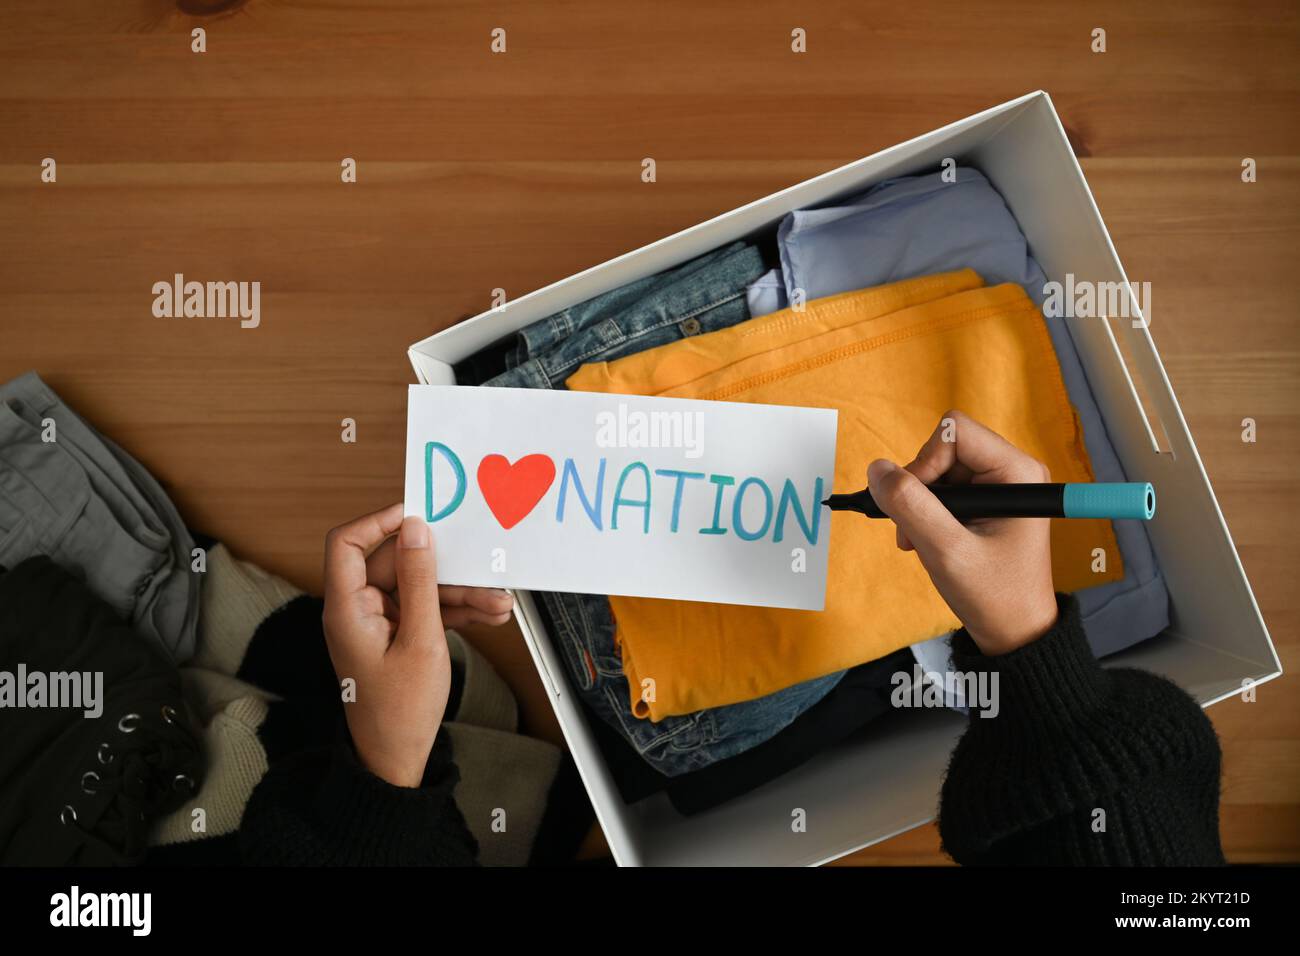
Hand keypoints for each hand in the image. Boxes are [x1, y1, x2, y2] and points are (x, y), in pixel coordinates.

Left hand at [321, 502, 514, 786]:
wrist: (397, 759)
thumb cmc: (400, 709)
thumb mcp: (421, 640)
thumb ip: (421, 581)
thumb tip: (416, 530)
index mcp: (347, 608)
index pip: (348, 543)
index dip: (380, 521)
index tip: (419, 513)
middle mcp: (358, 609)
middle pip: (397, 564)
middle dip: (444, 568)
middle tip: (483, 566)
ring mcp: (379, 621)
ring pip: (419, 588)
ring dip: (460, 594)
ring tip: (499, 603)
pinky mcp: (397, 633)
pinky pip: (426, 608)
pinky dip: (455, 612)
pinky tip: (490, 615)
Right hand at [866, 411, 1057, 654]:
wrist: (1014, 632)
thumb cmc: (993, 595)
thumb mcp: (946, 550)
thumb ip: (910, 506)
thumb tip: (877, 469)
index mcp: (1017, 472)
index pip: (955, 432)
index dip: (925, 461)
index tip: (916, 503)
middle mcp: (1010, 470)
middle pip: (942, 447)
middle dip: (918, 486)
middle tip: (912, 529)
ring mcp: (997, 485)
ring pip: (936, 469)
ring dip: (917, 503)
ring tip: (919, 541)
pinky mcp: (984, 501)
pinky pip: (940, 488)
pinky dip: (923, 511)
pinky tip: (925, 540)